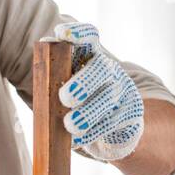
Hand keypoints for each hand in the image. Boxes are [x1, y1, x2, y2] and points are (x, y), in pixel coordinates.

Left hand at [50, 21, 143, 161]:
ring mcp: (122, 91)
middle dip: (83, 82)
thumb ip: (54, 67)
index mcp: (91, 57)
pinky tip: (76, 140)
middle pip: (100, 69)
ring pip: (107, 98)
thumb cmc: (80, 100)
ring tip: (70, 125)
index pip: (90, 38)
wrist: (113, 126)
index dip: (79, 33)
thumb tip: (45, 44)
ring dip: (87, 112)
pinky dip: (92, 132)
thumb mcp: (66, 83)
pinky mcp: (130, 114)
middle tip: (65, 98)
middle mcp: (109, 70)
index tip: (62, 35)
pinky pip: (112, 122)